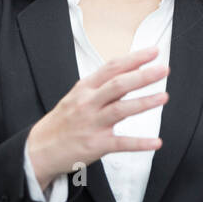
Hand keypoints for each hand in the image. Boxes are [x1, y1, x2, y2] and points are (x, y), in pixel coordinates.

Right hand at [26, 46, 169, 190]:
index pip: (112, 68)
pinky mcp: (95, 145)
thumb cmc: (63, 121)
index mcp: (85, 88)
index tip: (153, 52)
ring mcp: (92, 124)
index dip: (134, 59)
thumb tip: (129, 71)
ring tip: (164, 97)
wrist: (38, 149)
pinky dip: (140, 143)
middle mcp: (88, 103)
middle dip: (143, 76)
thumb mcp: (77, 96)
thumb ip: (101, 85)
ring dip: (144, 102)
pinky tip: (156, 142)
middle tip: (164, 69)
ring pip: (121, 109)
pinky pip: (121, 143)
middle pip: (118, 85)